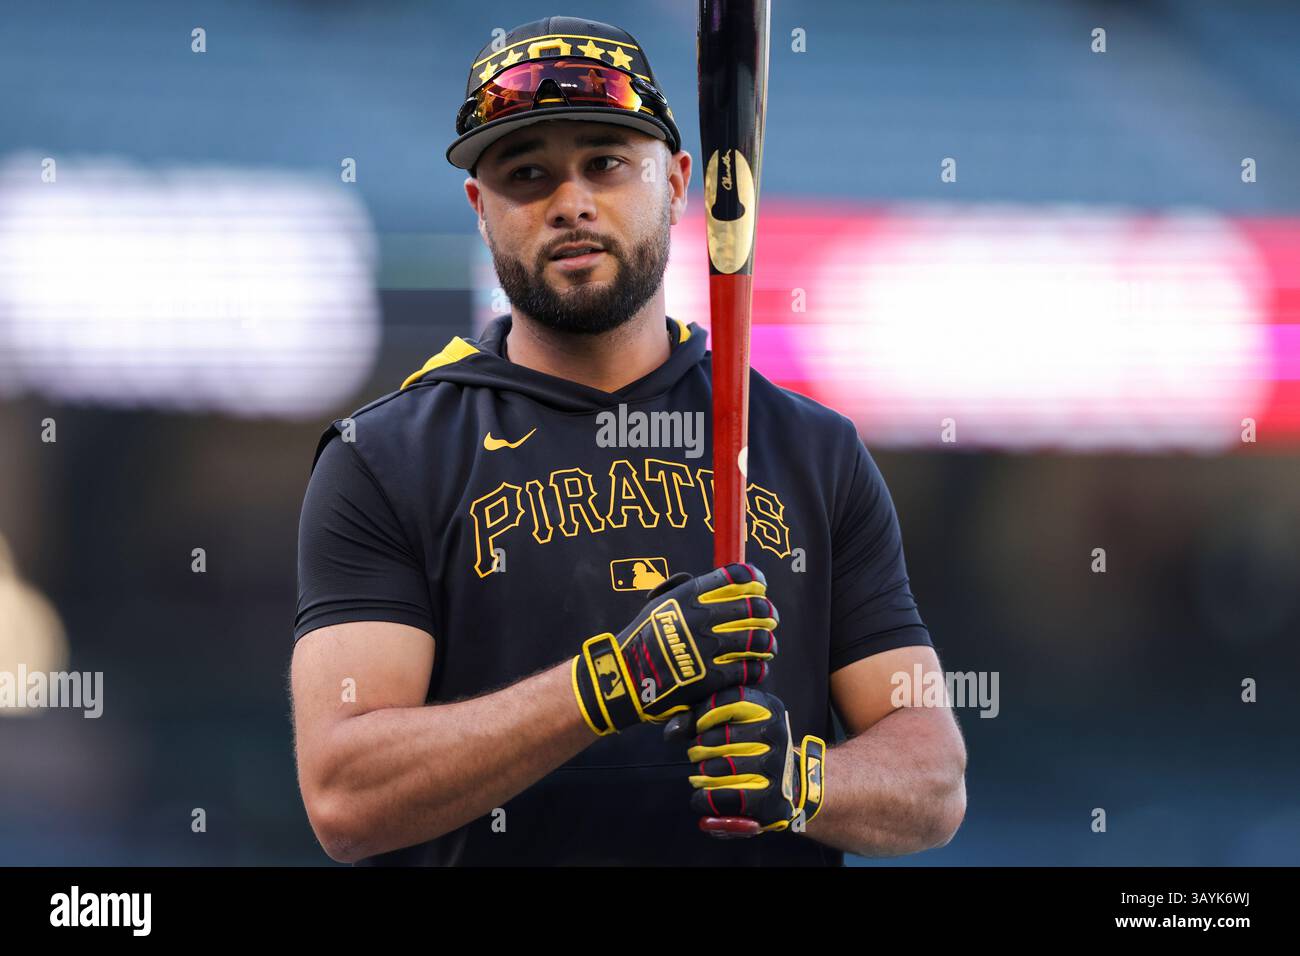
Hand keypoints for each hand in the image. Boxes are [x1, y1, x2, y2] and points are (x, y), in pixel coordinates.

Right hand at [571, 563, 776, 735]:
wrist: (625, 676)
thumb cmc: (643, 637)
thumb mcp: (657, 603)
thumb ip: (684, 589)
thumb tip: (708, 579)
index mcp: (689, 596)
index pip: (737, 577)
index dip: (755, 579)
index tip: (760, 586)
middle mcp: (701, 618)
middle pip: (755, 607)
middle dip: (768, 612)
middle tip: (771, 618)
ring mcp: (707, 648)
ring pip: (758, 639)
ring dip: (767, 642)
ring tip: (767, 646)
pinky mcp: (711, 678)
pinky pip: (749, 669)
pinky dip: (758, 668)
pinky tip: (756, 668)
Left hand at [671, 686, 825, 832]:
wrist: (790, 782)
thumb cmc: (749, 747)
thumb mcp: (732, 724)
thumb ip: (698, 721)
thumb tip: (671, 732)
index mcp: (767, 707)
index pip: (732, 700)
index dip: (706, 713)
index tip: (697, 727)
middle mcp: (775, 732)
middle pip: (724, 737)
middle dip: (700, 748)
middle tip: (695, 755)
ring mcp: (776, 764)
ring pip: (724, 766)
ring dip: (703, 773)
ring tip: (699, 774)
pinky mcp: (772, 796)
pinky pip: (731, 796)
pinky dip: (708, 798)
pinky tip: (700, 797)